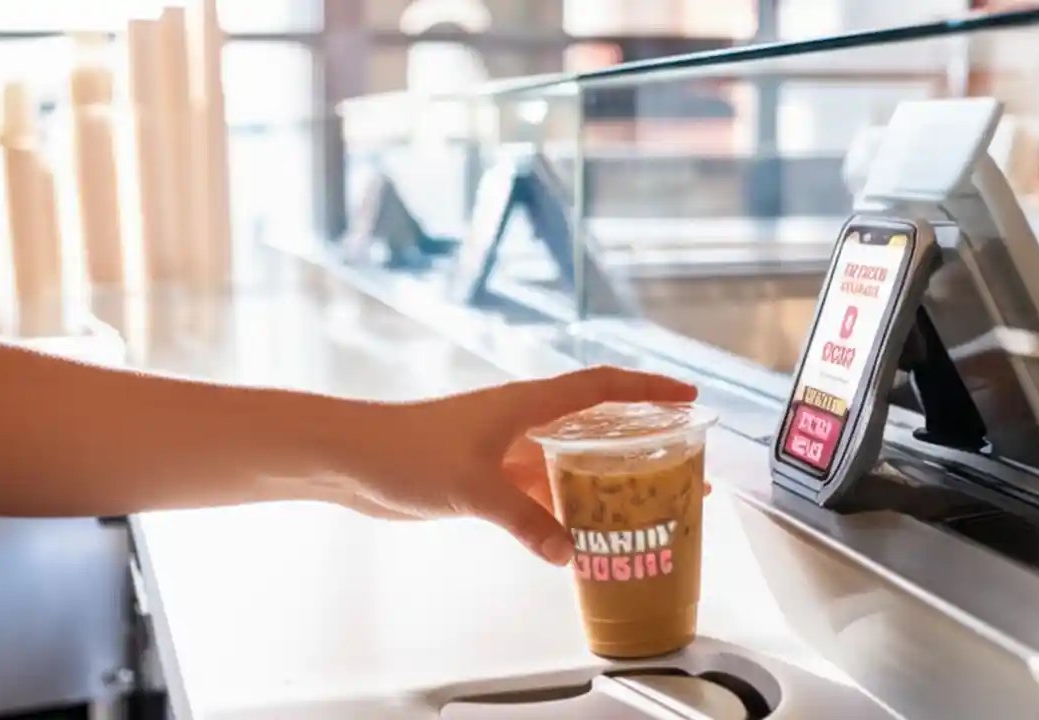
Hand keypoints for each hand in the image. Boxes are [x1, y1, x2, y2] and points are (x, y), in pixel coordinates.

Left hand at [341, 366, 696, 564]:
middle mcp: (520, 422)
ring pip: (569, 464)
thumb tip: (569, 551)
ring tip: (647, 506)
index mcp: (525, 403)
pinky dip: (564, 511)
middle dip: (641, 444)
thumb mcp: (472, 486)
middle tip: (684, 469)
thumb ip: (524, 519)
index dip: (648, 390)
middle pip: (595, 427)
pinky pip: (540, 493)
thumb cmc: (404, 450)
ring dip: (605, 482)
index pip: (601, 386)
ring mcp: (503, 450)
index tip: (689, 398)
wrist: (349, 458)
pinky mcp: (484, 478)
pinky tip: (581, 537)